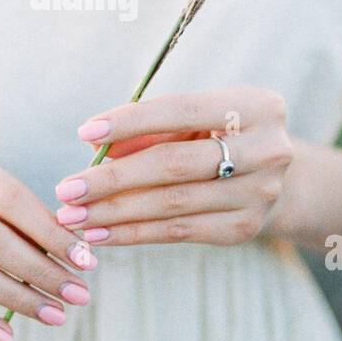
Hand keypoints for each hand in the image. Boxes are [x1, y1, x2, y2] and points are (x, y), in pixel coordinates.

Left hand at [54, 87, 292, 248]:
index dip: (130, 121)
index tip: (84, 132)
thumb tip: (96, 146)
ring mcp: (260, 194)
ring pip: (172, 204)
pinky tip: (100, 234)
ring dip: (114, 213)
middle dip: (112, 178)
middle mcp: (266, 149)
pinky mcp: (244, 229)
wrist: (275, 177)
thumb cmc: (219, 135)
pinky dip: (134, 234)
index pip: (179, 110)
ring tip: (73, 217)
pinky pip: (178, 232)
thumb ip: (151, 129)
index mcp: (255, 106)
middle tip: (66, 189)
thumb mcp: (195, 118)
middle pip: (173, 164)